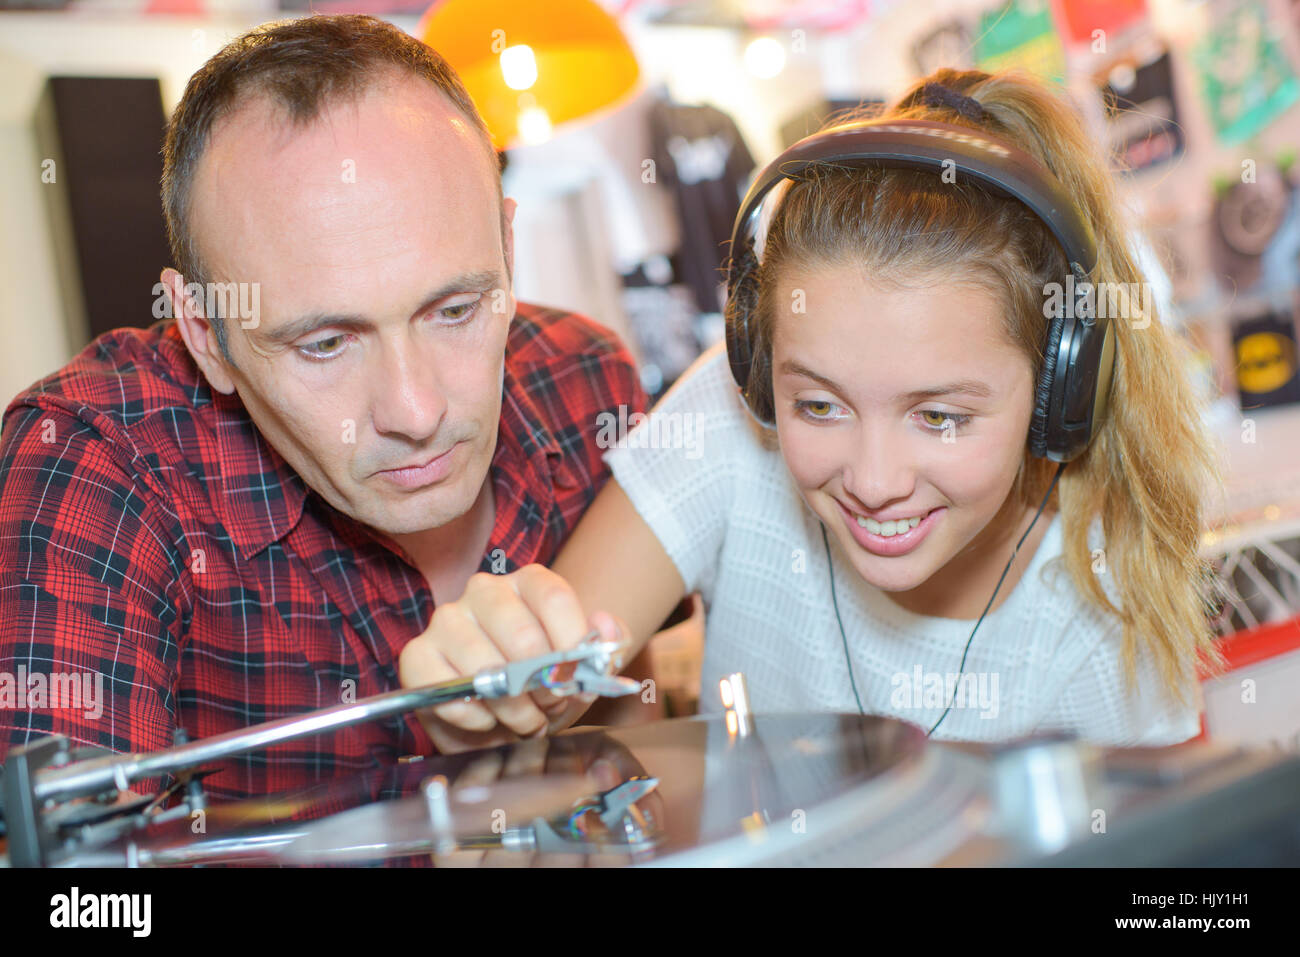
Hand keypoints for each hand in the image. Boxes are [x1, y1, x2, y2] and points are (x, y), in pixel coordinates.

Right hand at [398, 565, 628, 753]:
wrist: (502, 714)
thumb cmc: (545, 680)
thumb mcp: (586, 665)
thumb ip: (608, 644)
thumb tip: (603, 624)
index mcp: (529, 582)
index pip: (553, 598)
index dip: (571, 646)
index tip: (577, 679)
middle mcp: (484, 591)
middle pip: (521, 635)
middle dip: (544, 685)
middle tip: (551, 706)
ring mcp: (447, 620)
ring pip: (485, 667)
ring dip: (514, 708)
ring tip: (527, 721)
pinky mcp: (418, 655)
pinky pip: (445, 688)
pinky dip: (473, 716)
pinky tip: (488, 721)